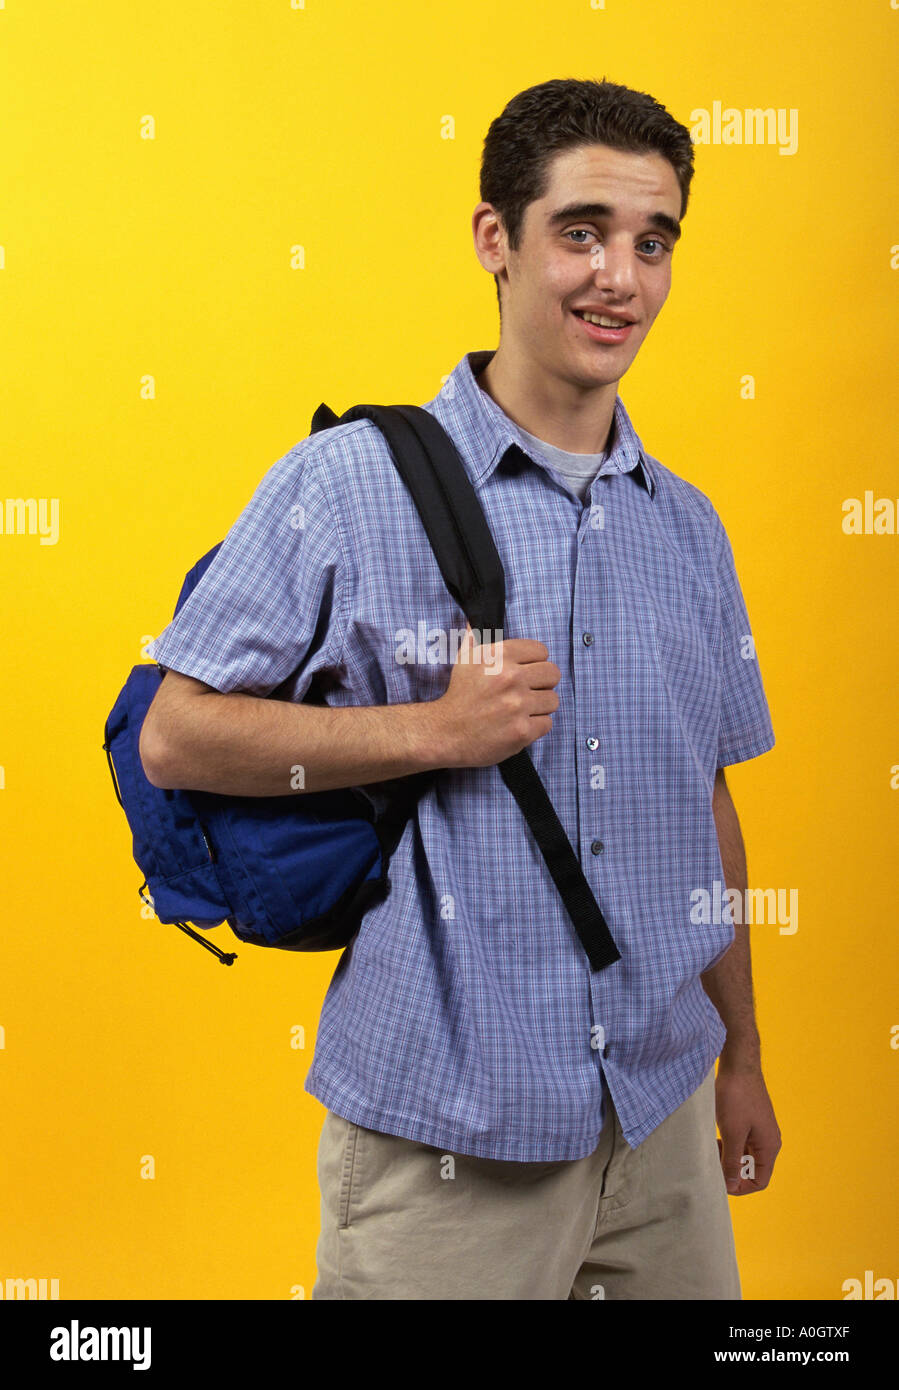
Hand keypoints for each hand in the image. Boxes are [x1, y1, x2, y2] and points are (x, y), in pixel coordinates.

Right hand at [435, 624, 560, 768]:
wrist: (445, 732)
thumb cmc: (458, 695)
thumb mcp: (464, 660)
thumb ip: (474, 638)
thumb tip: (475, 621)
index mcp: (499, 656)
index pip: (541, 651)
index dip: (536, 662)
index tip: (527, 671)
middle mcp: (511, 677)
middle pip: (553, 674)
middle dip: (543, 683)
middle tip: (529, 691)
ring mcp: (518, 705)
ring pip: (553, 700)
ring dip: (541, 706)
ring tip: (523, 710)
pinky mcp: (522, 730)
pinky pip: (547, 723)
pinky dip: (536, 726)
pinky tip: (520, 724)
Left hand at [714, 1063, 780, 1194]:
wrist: (738, 1063)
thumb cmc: (737, 1096)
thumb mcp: (732, 1132)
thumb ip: (732, 1161)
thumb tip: (732, 1185)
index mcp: (769, 1146)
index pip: (759, 1181)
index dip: (740, 1187)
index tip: (720, 1180)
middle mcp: (768, 1140)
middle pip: (752, 1169)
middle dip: (732, 1170)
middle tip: (713, 1161)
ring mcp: (760, 1130)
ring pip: (744, 1155)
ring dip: (728, 1156)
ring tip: (712, 1147)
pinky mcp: (750, 1120)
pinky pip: (741, 1142)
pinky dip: (728, 1144)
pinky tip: (715, 1137)